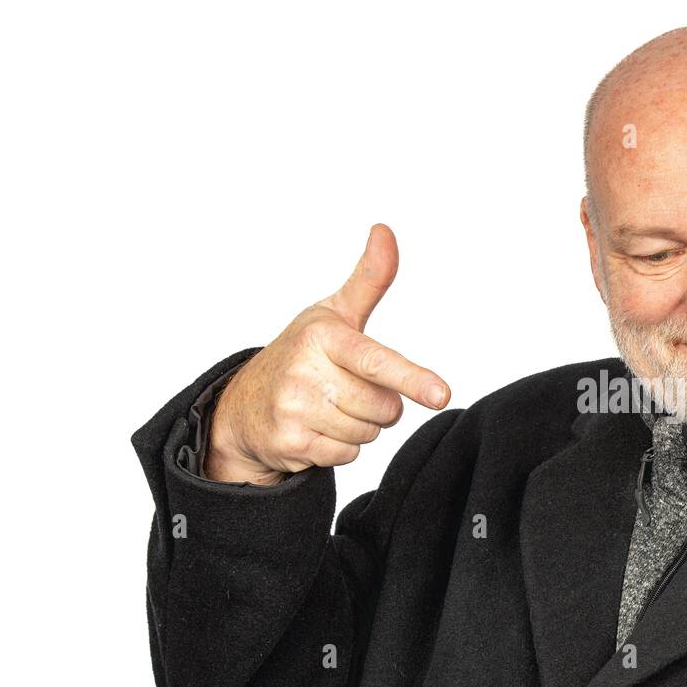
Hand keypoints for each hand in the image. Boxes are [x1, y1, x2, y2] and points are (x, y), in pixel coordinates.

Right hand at [205, 223, 450, 483]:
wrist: (244, 404)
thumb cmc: (302, 353)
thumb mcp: (333, 314)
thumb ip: (369, 279)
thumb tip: (385, 230)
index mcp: (322, 335)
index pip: (377, 361)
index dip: (412, 378)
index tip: (441, 394)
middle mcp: (303, 370)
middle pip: (385, 407)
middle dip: (379, 405)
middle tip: (349, 389)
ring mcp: (293, 408)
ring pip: (368, 434)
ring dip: (359, 427)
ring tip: (329, 407)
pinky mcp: (289, 442)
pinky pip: (347, 456)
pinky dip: (341, 448)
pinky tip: (317, 429)